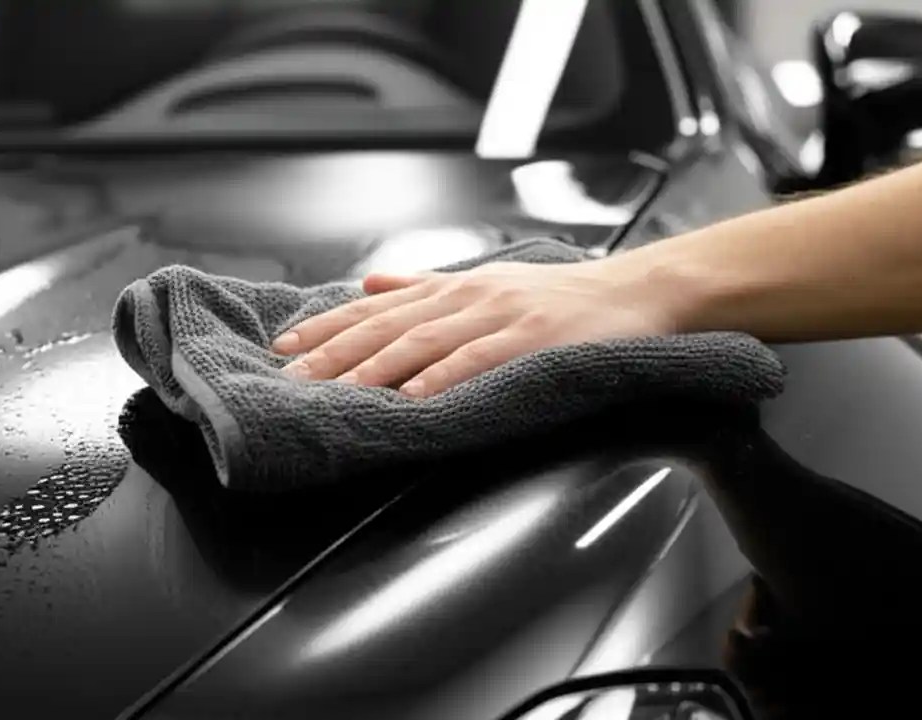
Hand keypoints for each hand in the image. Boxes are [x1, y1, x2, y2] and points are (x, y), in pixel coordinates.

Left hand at [271, 257, 676, 396]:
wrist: (635, 292)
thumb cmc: (560, 296)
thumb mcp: (485, 282)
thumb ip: (424, 285)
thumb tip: (369, 284)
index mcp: (453, 286)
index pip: (375, 307)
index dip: (328, 326)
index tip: (285, 347)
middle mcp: (468, 296)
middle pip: (387, 325)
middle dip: (334, 352)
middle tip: (291, 377)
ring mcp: (500, 316)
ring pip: (423, 341)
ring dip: (373, 367)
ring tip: (335, 389)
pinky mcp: (533, 338)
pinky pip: (479, 359)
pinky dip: (442, 378)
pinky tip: (412, 396)